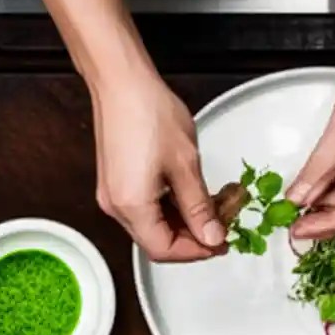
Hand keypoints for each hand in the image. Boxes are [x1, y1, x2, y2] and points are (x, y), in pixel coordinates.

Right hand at [92, 72, 225, 261]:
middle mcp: (116, 206)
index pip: (164, 249)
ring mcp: (113, 194)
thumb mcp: (185, 164)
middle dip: (191, 238)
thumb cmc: (148, 113)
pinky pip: (143, 208)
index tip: (221, 242)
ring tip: (210, 207)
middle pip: (155, 241)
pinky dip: (167, 209)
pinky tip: (187, 196)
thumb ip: (199, 206)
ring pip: (150, 226)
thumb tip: (212, 235)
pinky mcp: (115, 182)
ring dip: (181, 223)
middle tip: (221, 226)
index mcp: (131, 206)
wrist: (121, 83)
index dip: (196, 251)